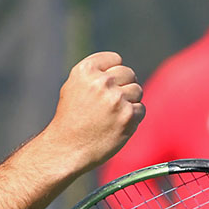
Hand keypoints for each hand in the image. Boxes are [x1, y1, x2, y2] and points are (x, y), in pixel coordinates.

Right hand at [46, 52, 144, 171]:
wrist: (67, 148)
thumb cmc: (70, 118)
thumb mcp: (74, 87)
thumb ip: (95, 74)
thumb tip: (121, 69)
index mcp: (86, 70)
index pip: (115, 59)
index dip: (112, 73)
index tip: (104, 88)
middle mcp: (101, 82)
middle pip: (129, 73)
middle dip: (123, 86)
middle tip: (110, 104)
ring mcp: (116, 98)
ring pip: (137, 90)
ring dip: (129, 102)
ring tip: (112, 115)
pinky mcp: (128, 116)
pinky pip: (140, 109)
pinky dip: (132, 118)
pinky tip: (116, 125)